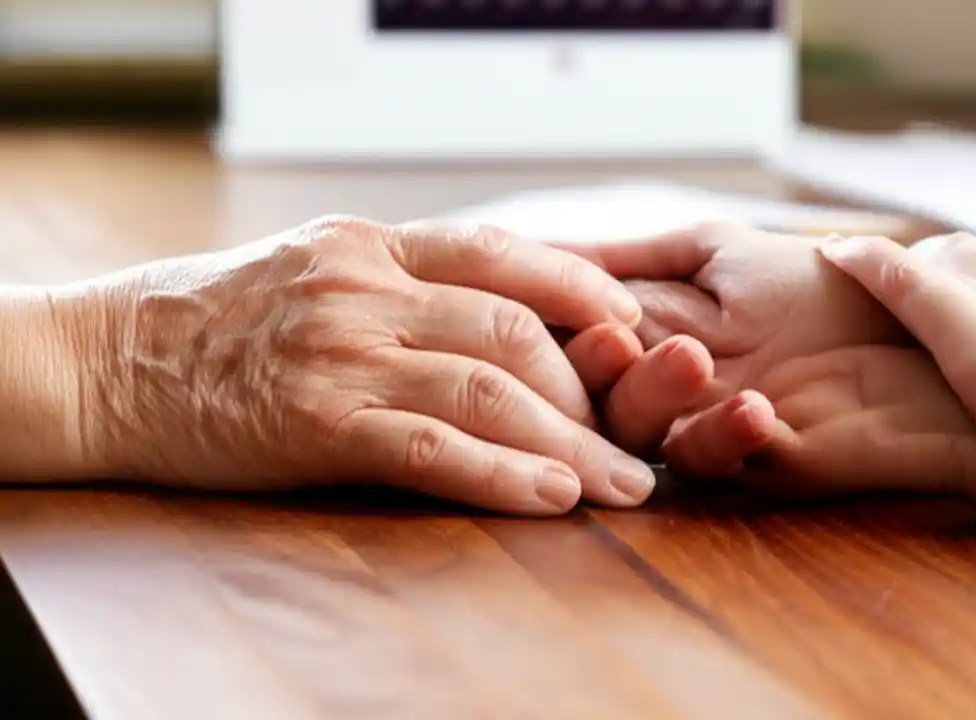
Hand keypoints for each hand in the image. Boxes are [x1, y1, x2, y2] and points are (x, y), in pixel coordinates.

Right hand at [58, 216, 662, 514]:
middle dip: (594, 389)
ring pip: (490, 389)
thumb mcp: (318, 266)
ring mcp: (343, 351)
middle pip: (517, 330)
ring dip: (571, 441)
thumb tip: (504, 309)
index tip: (635, 334)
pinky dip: (504, 474)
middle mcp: (368, 287)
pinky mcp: (318, 421)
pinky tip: (553, 497)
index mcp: (376, 245)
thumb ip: (405, 280)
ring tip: (621, 484)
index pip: (508, 254)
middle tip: (638, 437)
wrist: (112, 361)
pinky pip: (433, 448)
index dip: (586, 292)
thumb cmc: (224, 320)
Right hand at [558, 223, 975, 494]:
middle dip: (610, 372)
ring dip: (660, 398)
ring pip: (650, 441)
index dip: (569, 338)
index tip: (573, 310)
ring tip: (692, 357)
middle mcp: (667, 396)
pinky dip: (727, 437)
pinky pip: (723, 466)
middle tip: (622, 335)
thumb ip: (627, 257)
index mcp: (645, 345)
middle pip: (600, 402)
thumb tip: (532, 250)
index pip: (579, 352)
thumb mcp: (711, 251)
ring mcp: (709, 433)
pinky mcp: (761, 468)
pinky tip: (755, 406)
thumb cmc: (816, 279)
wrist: (911, 317)